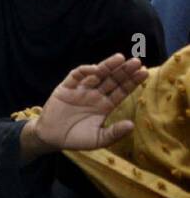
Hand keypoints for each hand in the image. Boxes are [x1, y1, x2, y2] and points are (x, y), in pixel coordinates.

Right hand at [28, 54, 147, 151]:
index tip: (145, 72)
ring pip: (96, 74)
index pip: (121, 91)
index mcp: (105, 106)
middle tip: (137, 62)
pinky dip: (85, 71)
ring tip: (120, 58)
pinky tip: (96, 68)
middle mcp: (94, 95)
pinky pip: (76, 76)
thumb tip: (131, 125)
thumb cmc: (77, 139)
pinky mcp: (66, 88)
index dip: (132, 82)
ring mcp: (80, 90)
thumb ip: (114, 133)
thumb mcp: (99, 139)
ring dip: (108, 66)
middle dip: (124, 71)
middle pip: (112, 80)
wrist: (52, 138)